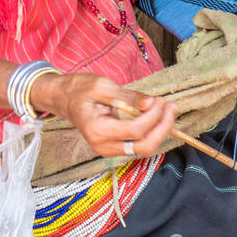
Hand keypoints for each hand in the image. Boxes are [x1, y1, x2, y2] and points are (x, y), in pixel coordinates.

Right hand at [34, 72, 176, 158]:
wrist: (64, 99)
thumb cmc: (80, 89)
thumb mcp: (103, 86)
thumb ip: (128, 97)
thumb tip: (151, 103)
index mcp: (98, 130)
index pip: (135, 131)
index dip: (153, 116)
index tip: (160, 100)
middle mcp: (103, 146)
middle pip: (143, 146)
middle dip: (162, 128)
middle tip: (172, 107)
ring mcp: (108, 150)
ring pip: (143, 149)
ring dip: (160, 130)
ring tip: (168, 110)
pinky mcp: (114, 148)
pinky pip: (138, 145)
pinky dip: (151, 132)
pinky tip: (157, 116)